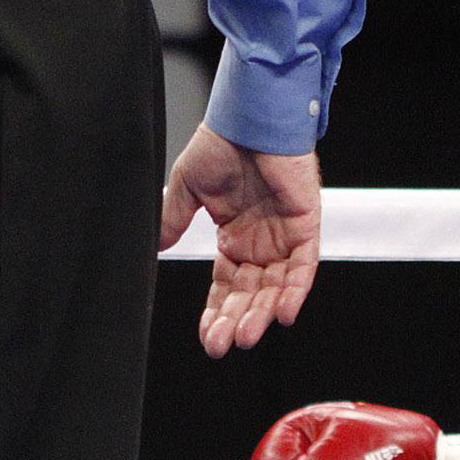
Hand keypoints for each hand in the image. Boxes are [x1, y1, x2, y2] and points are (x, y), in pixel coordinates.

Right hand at [159, 124, 321, 357]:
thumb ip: (173, 220)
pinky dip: (295, 291)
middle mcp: (260, 243)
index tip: (206, 337)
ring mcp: (284, 236)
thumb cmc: (221, 142)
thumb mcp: (187, 189)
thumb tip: (153, 248)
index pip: (225, 287)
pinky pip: (304, 267)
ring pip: (275, 288)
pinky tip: (283, 315)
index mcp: (233, 238)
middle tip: (221, 345)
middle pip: (249, 295)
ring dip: (262, 314)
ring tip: (245, 336)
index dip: (216, 313)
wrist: (249, 114)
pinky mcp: (306, 225)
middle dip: (235, 322)